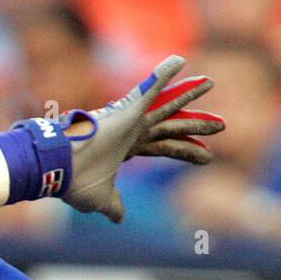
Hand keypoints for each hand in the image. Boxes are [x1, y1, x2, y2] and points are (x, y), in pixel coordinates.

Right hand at [58, 55, 224, 221]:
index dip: (185, 151)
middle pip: (172, 126)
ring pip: (168, 106)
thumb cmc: (74, 182)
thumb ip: (113, 205)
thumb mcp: (101, 199)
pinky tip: (180, 60)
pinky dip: (164, 74)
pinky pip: (150, 88)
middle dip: (196, 126)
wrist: (58, 169)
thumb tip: (119, 219)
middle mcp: (132, 131)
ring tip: (210, 83)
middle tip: (222, 125)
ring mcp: (131, 120)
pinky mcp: (128, 111)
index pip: (163, 147)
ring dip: (189, 95)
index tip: (207, 157)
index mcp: (127, 148)